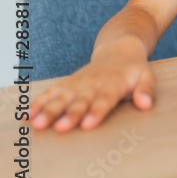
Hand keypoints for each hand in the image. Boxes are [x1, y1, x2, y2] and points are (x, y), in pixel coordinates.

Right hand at [29, 36, 155, 131]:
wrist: (119, 49)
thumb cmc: (134, 69)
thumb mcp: (147, 76)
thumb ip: (146, 90)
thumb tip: (146, 104)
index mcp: (113, 83)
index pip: (104, 100)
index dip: (96, 112)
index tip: (87, 125)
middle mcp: (93, 84)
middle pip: (81, 101)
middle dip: (70, 115)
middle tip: (60, 128)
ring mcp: (79, 83)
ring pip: (63, 98)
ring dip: (50, 110)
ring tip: (39, 124)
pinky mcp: (68, 83)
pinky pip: (52, 92)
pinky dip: (40, 103)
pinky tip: (29, 115)